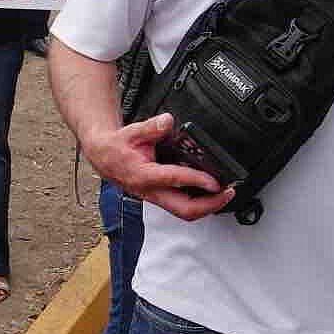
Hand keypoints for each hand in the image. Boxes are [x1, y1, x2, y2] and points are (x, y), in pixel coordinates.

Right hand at [82, 113, 232, 220]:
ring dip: (208, 206)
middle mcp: (151, 192)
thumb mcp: (132, 132)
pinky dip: (200, 203)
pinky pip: (182, 207)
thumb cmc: (117, 147)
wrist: (105, 158)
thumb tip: (167, 121)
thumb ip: (151, 127)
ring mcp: (156, 198)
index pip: (174, 180)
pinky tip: (210, 193)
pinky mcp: (161, 198)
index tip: (215, 181)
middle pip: (184, 210)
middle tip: (228, 193)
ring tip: (225, 194)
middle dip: (210, 204)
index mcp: (144, 175)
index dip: (197, 180)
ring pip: (185, 212)